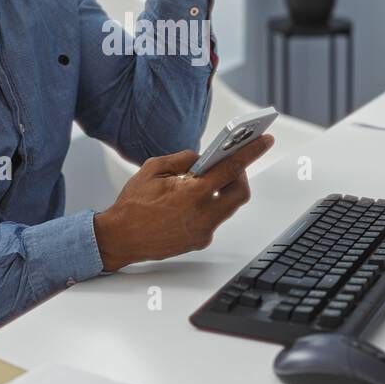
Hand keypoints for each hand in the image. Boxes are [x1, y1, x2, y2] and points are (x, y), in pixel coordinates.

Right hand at [93, 134, 274, 271]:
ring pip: (228, 207)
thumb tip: (200, 158)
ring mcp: (203, 231)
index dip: (251, 153)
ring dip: (224, 191)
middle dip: (240, 176)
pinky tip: (194, 200)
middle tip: (232, 163)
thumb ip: (182, 159)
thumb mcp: (153, 169)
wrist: (120, 238)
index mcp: (193, 194)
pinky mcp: (199, 241)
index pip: (231, 169)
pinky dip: (209, 206)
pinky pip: (214, 219)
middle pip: (240, 192)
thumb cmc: (132, 205)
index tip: (264, 141)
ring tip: (211, 180)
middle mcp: (202, 215)